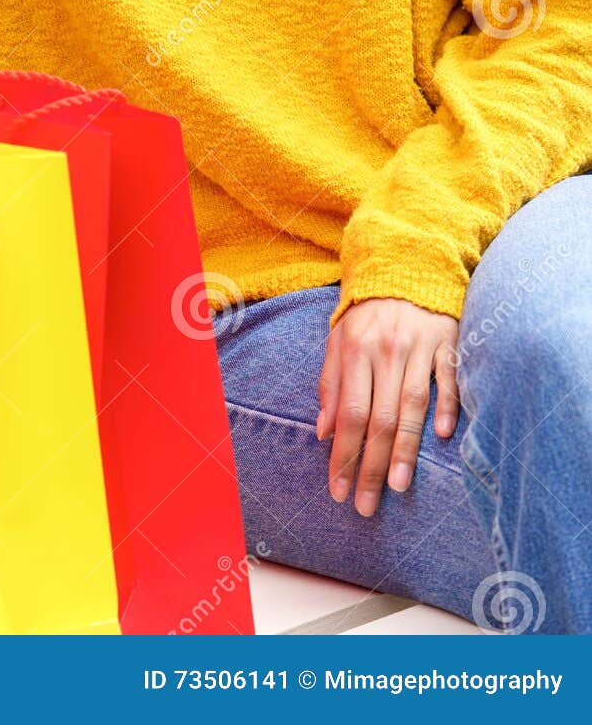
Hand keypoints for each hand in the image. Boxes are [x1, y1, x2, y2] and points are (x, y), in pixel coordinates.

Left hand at [316, 296, 459, 515]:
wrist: (406, 269)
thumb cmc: (367, 316)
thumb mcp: (337, 341)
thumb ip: (329, 385)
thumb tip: (322, 433)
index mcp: (355, 350)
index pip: (348, 413)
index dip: (343, 455)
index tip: (338, 490)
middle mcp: (387, 350)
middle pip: (379, 418)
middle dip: (370, 465)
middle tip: (366, 505)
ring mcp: (420, 347)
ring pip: (412, 405)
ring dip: (405, 448)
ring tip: (397, 485)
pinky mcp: (449, 343)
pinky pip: (450, 379)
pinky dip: (448, 405)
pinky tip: (443, 435)